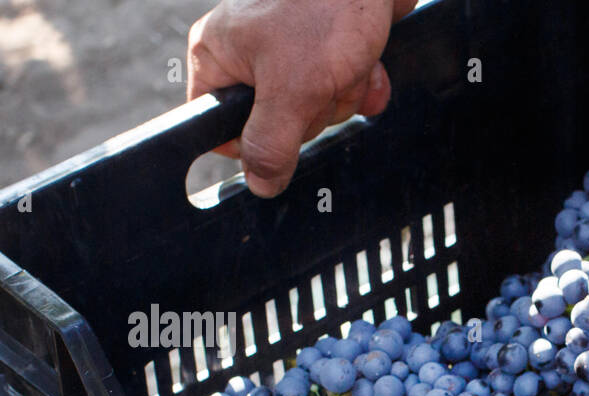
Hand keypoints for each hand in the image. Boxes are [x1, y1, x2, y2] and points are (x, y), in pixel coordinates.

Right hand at [187, 0, 415, 197]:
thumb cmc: (326, 9)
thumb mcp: (293, 88)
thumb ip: (271, 142)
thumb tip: (259, 184)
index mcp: (218, 56)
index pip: (224, 129)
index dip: (260, 139)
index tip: (286, 120)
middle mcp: (249, 53)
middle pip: (278, 125)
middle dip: (314, 109)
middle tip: (322, 77)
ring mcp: (290, 50)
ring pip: (316, 109)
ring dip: (342, 93)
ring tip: (347, 58)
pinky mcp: (327, 47)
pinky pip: (343, 89)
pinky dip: (362, 81)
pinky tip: (370, 62)